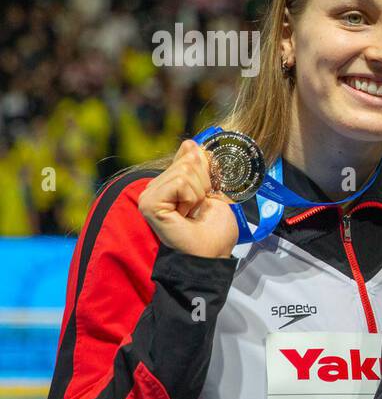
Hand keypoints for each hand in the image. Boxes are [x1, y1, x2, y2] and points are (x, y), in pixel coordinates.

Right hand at [138, 139, 238, 258]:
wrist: (211, 255)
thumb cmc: (213, 231)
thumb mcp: (214, 191)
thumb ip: (202, 168)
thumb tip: (189, 143)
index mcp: (168, 184)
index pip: (189, 154)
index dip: (208, 171)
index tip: (208, 194)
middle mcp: (154, 187)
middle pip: (189, 160)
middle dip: (205, 183)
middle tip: (200, 207)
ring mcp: (149, 195)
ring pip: (185, 170)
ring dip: (199, 193)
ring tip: (192, 212)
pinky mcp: (149, 203)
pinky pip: (180, 182)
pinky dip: (192, 198)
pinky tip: (186, 214)